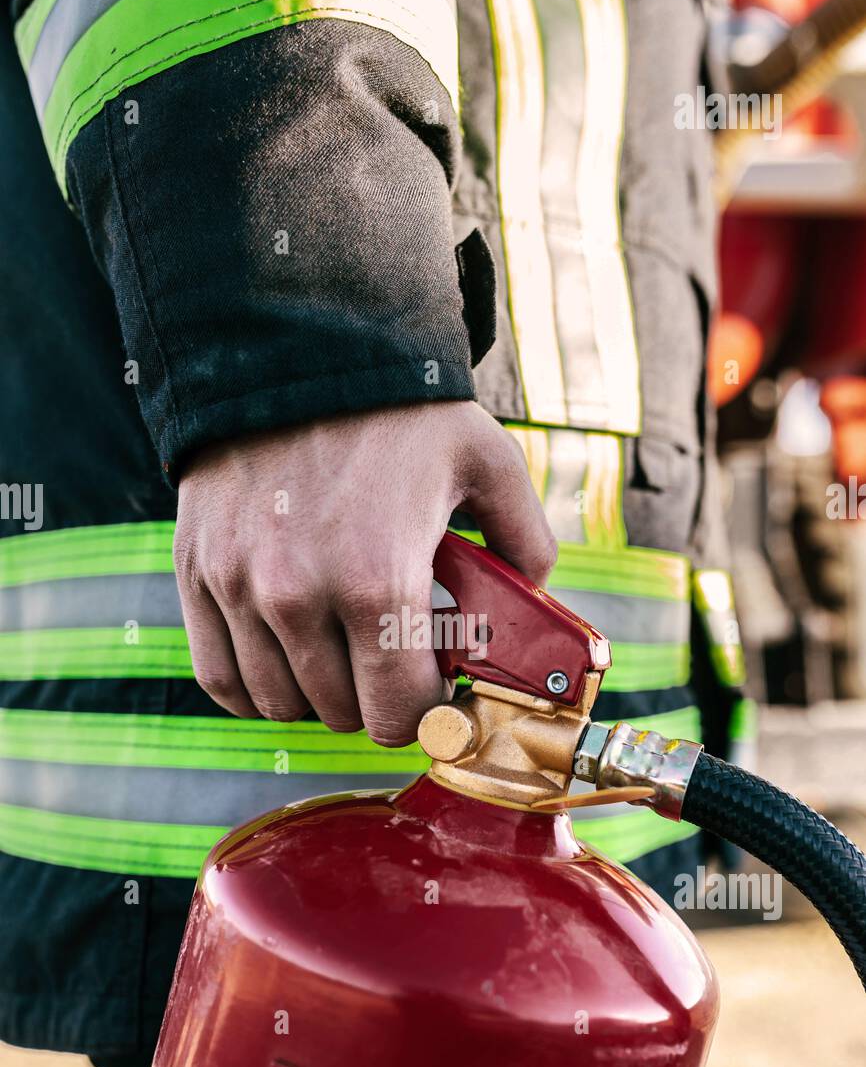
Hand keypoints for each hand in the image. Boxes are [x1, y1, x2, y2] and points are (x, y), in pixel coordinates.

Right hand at [174, 401, 556, 744]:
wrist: (291, 351)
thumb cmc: (394, 411)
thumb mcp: (485, 462)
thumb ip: (525, 541)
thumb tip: (532, 599)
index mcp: (378, 583)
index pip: (397, 714)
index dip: (425, 712)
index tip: (433, 689)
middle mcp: (298, 598)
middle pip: (342, 715)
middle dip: (378, 700)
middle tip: (393, 663)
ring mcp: (239, 590)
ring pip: (280, 704)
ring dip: (318, 695)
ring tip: (342, 655)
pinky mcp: (197, 576)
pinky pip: (219, 678)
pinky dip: (254, 687)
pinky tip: (286, 661)